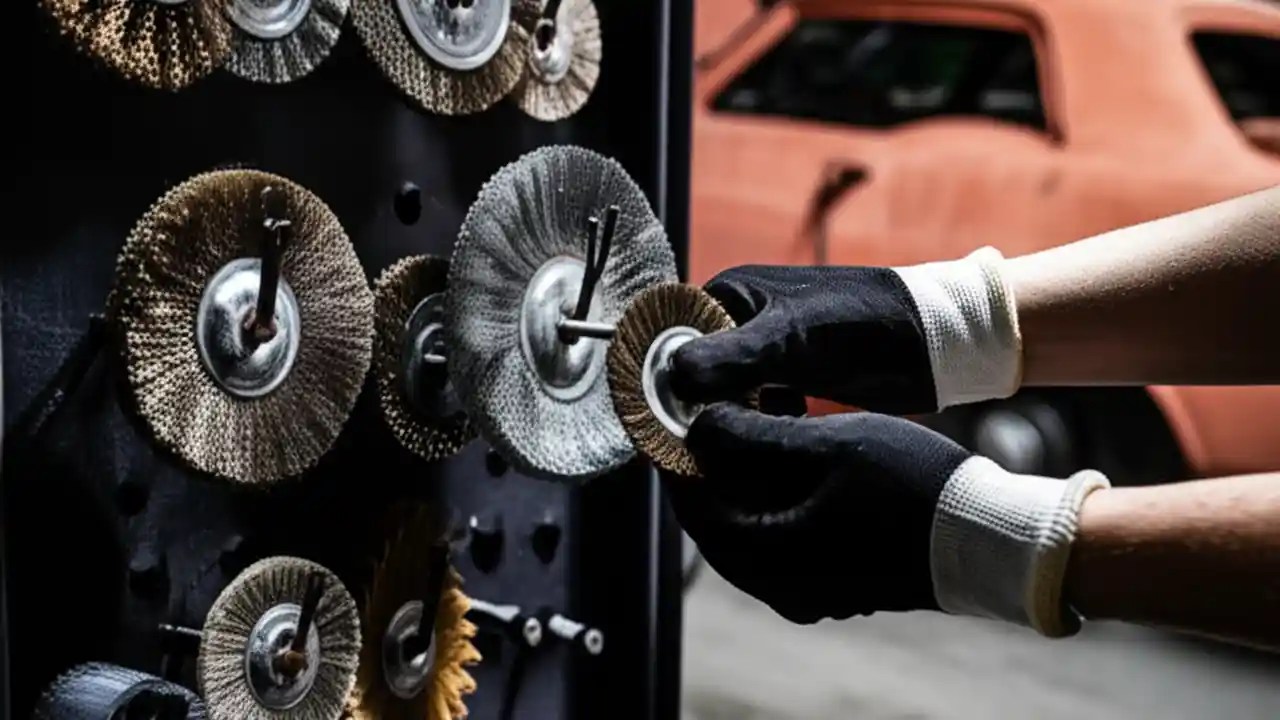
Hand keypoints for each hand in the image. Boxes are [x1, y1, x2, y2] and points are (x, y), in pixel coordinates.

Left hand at [666, 404, 966, 622]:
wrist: (987, 536)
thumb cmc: (910, 487)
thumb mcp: (825, 444)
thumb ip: (750, 436)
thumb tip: (698, 424)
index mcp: (761, 555)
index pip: (689, 497)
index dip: (679, 446)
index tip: (677, 404)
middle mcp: (773, 583)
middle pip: (717, 510)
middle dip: (719, 452)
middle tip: (726, 399)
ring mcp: (801, 587)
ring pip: (750, 517)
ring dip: (751, 464)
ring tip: (770, 405)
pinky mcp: (828, 578)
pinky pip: (781, 529)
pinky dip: (779, 487)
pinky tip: (800, 442)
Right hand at [670, 248, 1021, 413]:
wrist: (932, 343)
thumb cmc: (864, 321)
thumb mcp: (792, 337)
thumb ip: (731, 356)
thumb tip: (671, 376)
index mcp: (729, 294)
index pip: (670, 335)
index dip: (658, 375)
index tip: (656, 417)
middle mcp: (738, 322)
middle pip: (690, 373)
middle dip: (693, 408)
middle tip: (698, 446)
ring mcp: (762, 355)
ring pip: (720, 397)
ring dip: (726, 423)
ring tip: (733, 451)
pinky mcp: (786, 383)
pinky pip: (752, 412)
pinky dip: (755, 430)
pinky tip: (768, 448)